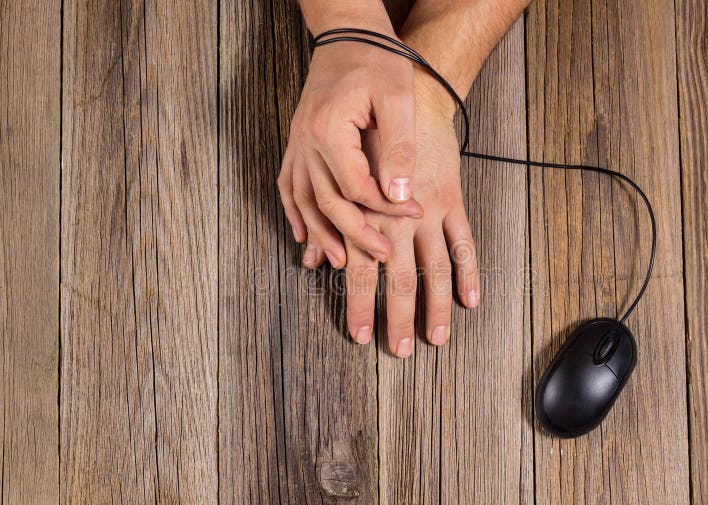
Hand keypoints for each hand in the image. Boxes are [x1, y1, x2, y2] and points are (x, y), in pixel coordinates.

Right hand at [277, 32, 423, 267]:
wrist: (348, 34)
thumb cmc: (377, 60)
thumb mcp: (398, 98)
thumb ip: (399, 148)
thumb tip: (399, 196)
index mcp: (329, 129)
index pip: (357, 186)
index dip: (385, 208)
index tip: (413, 213)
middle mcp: (306, 141)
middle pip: (326, 201)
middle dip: (356, 233)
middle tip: (382, 255)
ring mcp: (297, 143)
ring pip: (302, 200)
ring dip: (320, 234)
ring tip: (340, 261)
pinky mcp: (297, 143)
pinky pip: (287, 186)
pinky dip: (293, 213)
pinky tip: (302, 236)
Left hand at [345, 74, 479, 355]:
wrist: (407, 100)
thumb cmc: (366, 142)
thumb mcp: (339, 180)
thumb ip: (326, 227)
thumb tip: (307, 263)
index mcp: (365, 217)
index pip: (358, 273)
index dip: (359, 307)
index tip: (361, 337)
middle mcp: (396, 221)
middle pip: (399, 280)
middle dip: (398, 319)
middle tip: (398, 351)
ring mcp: (428, 212)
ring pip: (435, 270)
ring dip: (437, 307)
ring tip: (438, 338)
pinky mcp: (452, 200)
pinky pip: (464, 243)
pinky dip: (469, 273)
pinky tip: (471, 301)